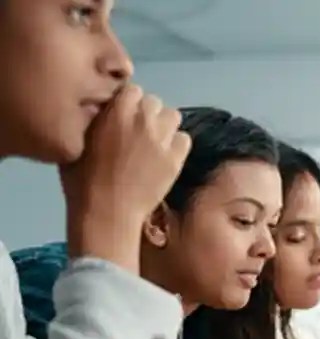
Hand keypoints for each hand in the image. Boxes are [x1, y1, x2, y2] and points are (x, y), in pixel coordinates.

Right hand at [61, 84, 190, 272]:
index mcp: (116, 111)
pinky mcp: (177, 159)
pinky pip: (184, 139)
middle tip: (137, 131)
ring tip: (153, 141)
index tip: (122, 116)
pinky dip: (176, 144)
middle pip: (154, 102)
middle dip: (146, 112)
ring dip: (163, 124)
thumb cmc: (81, 179)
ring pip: (173, 116)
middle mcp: (143, 119)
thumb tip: (101, 110)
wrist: (106, 211)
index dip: (127, 102)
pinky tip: (165, 155)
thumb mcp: (78, 139)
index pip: (132, 89)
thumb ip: (94, 119)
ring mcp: (162, 139)